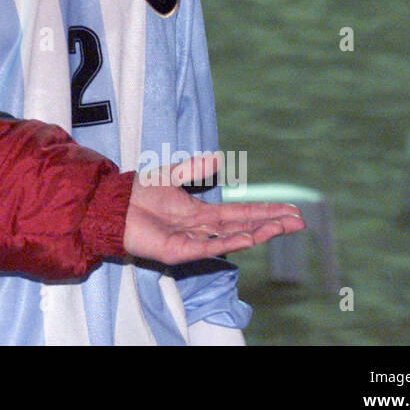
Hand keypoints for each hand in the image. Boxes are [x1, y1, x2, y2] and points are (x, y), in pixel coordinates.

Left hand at [123, 155, 304, 264]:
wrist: (111, 205)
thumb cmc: (137, 193)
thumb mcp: (171, 174)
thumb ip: (195, 169)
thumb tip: (220, 158)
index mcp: (201, 213)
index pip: (240, 213)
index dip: (264, 211)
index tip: (289, 209)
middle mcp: (201, 229)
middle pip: (244, 226)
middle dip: (271, 224)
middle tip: (299, 221)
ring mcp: (192, 241)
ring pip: (231, 238)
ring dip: (257, 233)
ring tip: (281, 228)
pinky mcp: (179, 251)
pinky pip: (208, 246)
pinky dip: (229, 242)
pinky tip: (249, 237)